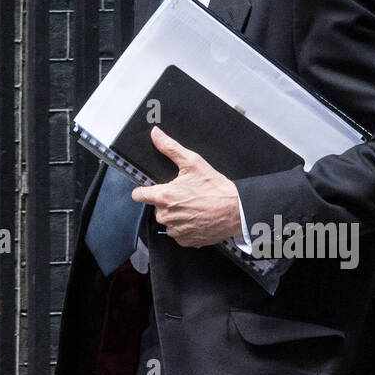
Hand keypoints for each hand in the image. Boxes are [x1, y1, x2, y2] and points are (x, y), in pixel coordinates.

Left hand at [131, 127, 242, 246]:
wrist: (236, 210)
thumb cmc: (216, 188)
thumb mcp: (193, 162)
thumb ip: (170, 148)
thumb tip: (155, 134)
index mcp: (164, 196)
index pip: (138, 195)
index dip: (144, 190)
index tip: (151, 189)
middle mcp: (166, 216)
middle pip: (156, 208)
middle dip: (166, 202)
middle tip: (185, 196)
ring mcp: (176, 230)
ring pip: (168, 221)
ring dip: (176, 215)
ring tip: (194, 207)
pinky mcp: (186, 240)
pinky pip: (179, 233)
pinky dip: (186, 227)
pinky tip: (198, 218)